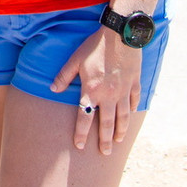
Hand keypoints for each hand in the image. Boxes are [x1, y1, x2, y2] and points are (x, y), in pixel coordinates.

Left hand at [51, 26, 142, 153]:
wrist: (121, 34)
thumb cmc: (95, 46)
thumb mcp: (75, 59)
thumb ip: (64, 76)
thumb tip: (52, 89)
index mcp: (92, 91)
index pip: (85, 118)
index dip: (81, 133)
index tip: (80, 146)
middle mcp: (109, 95)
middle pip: (107, 123)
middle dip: (105, 140)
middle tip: (105, 153)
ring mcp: (124, 90)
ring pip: (123, 116)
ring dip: (121, 130)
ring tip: (119, 141)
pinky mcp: (134, 83)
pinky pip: (134, 101)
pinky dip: (132, 110)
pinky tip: (130, 116)